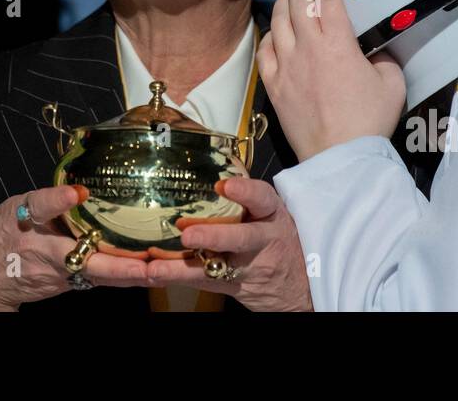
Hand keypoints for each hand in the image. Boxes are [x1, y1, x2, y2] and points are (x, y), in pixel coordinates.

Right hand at [0, 185, 148, 309]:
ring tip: (158, 270)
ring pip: (94, 275)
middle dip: (115, 264)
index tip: (75, 193)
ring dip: (126, 275)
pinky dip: (119, 276)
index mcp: (22, 221)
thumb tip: (79, 187)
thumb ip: (44, 200)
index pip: (38, 206)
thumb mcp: (11, 208)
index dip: (56, 199)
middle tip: (145, 264)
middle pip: (79, 257)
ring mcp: (53, 272)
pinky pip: (94, 279)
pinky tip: (146, 274)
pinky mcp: (62, 285)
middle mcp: (40, 249)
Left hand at [144, 178, 311, 310]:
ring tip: (157, 266)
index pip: (263, 199)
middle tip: (187, 234)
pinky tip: (155, 274)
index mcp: (272, 215)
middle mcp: (264, 240)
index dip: (245, 192)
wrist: (302, 286)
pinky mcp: (236, 286)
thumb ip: (246, 197)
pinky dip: (178, 278)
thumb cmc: (278, 238)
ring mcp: (251, 267)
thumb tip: (205, 170)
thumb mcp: (271, 214)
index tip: (224, 185)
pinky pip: (205, 283)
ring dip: (184, 267)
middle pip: (242, 238)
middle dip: (214, 237)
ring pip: (217, 266)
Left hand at [259, 0, 406, 160]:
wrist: (339, 158)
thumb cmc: (367, 124)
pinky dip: (272, 33)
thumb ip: (383, 59)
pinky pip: (266, 49)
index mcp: (337, 43)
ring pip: (279, 18)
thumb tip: (375, 54)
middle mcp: (307, 48)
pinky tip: (279, 30)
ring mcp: (286, 65)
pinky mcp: (274, 85)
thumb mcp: (392, 84)